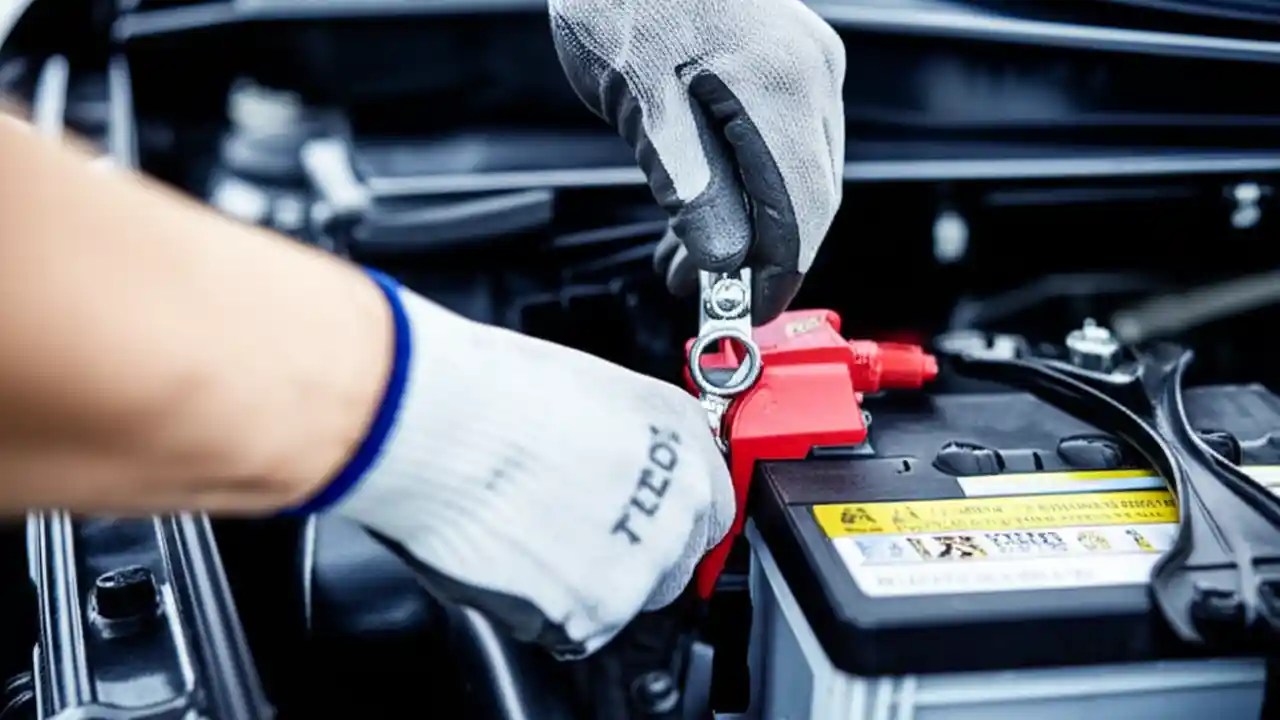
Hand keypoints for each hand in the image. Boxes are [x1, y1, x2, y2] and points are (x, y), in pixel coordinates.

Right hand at [329, 288, 733, 658]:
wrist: (438, 427)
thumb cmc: (485, 393)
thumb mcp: (585, 391)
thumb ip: (623, 441)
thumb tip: (614, 465)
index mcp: (681, 433)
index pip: (710, 502)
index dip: (666, 516)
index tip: (640, 519)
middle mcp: (678, 498)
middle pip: (676, 559)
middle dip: (629, 556)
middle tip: (565, 530)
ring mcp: (642, 561)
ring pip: (624, 598)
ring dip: (582, 584)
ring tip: (523, 535)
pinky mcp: (594, 613)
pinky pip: (573, 628)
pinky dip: (539, 610)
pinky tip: (507, 559)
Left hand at [549, 0, 846, 323]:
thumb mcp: (642, 101)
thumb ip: (688, 187)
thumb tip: (720, 259)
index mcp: (783, 90)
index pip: (803, 215)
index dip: (777, 276)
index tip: (745, 315)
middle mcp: (811, 77)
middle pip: (807, 199)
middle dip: (758, 259)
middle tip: (698, 293)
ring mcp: (804, 63)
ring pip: (794, 173)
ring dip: (749, 225)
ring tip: (685, 258)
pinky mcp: (784, 58)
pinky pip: (779, 141)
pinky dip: (748, 185)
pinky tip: (705, 204)